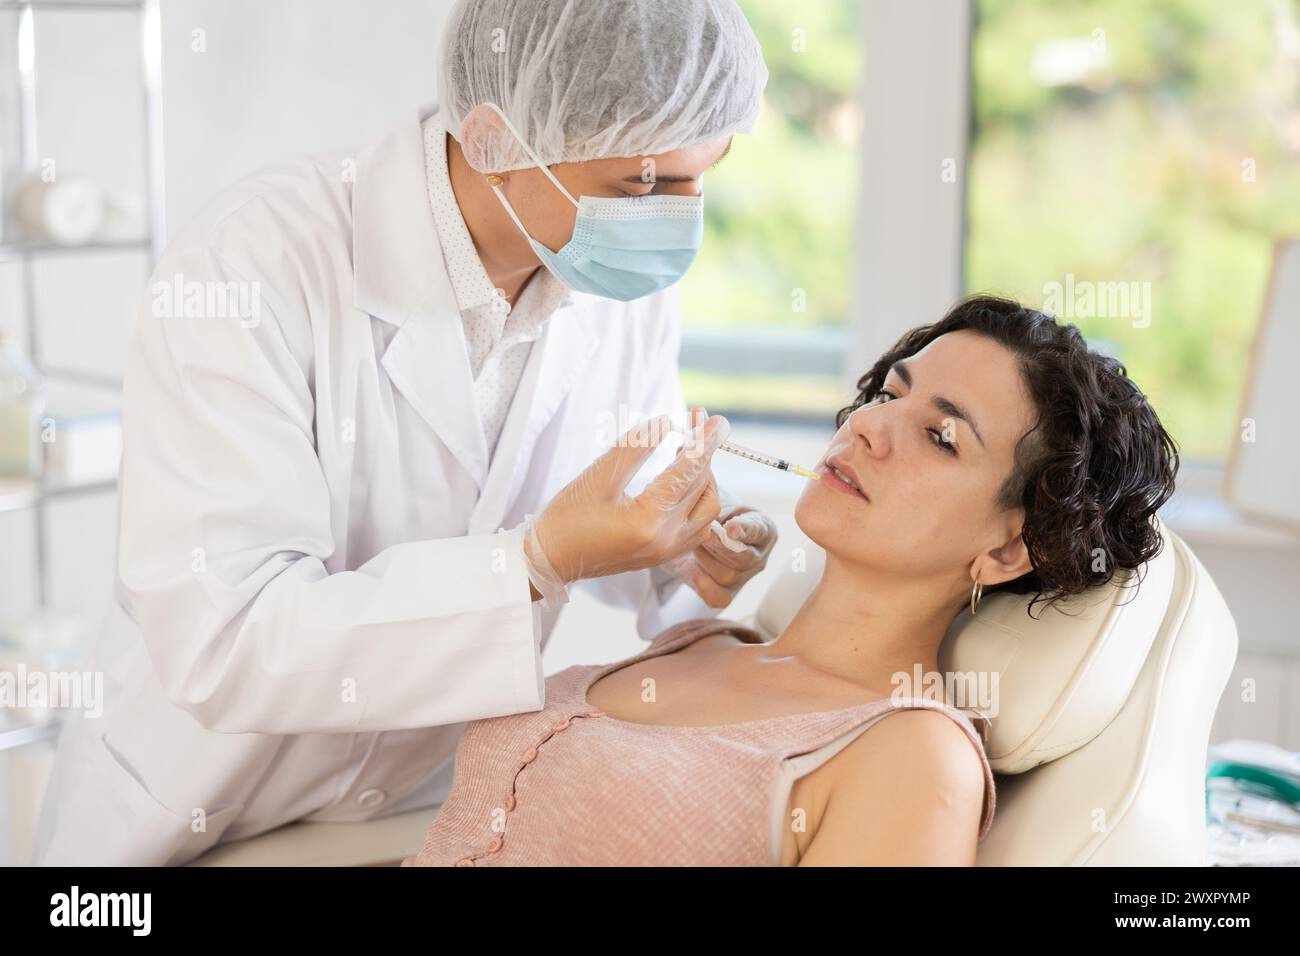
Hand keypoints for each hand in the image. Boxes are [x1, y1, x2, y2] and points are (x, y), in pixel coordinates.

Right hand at [531, 413, 729, 586]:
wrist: (550, 561)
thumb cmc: (566, 519)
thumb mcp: (597, 476)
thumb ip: (634, 447)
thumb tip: (665, 422)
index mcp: (649, 521)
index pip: (688, 471)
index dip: (703, 440)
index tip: (713, 417)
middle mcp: (666, 541)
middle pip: (703, 488)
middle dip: (704, 452)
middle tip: (697, 424)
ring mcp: (668, 552)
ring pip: (707, 510)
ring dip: (704, 478)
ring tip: (687, 452)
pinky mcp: (663, 556)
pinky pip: (698, 526)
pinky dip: (697, 499)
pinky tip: (683, 480)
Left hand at [659, 408, 777, 607]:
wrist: (690, 534)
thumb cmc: (698, 499)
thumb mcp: (699, 477)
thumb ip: (699, 452)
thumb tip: (698, 414)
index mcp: (758, 523)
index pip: (762, 528)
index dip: (748, 527)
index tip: (729, 524)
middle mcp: (755, 550)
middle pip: (746, 558)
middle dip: (721, 546)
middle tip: (701, 537)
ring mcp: (740, 574)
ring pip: (731, 577)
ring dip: (709, 563)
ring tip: (687, 551)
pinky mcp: (721, 590)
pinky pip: (719, 597)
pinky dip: (704, 586)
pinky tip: (687, 573)